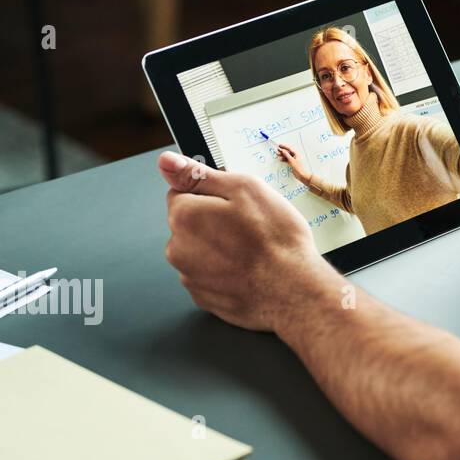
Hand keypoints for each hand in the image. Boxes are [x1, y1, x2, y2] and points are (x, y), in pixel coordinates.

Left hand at [158, 151, 339, 332]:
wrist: (292, 290)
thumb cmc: (275, 240)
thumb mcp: (245, 189)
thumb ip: (200, 175)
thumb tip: (167, 162)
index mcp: (184, 217)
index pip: (182, 192)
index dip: (212, 194)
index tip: (236, 202)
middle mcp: (178, 248)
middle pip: (191, 224)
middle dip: (214, 221)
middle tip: (250, 225)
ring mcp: (191, 277)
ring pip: (201, 251)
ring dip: (221, 247)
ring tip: (254, 250)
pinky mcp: (205, 298)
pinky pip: (211, 276)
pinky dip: (227, 271)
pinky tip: (250, 269)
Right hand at [276, 142, 310, 183]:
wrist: (301, 175)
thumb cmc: (299, 168)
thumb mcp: (291, 160)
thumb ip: (287, 155)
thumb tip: (283, 150)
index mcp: (296, 154)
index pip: (289, 148)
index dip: (284, 146)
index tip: (279, 145)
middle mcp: (295, 156)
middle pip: (288, 152)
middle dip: (282, 151)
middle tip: (277, 150)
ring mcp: (294, 160)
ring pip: (287, 156)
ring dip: (282, 155)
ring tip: (277, 154)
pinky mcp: (292, 163)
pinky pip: (287, 160)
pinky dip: (284, 159)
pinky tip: (281, 159)